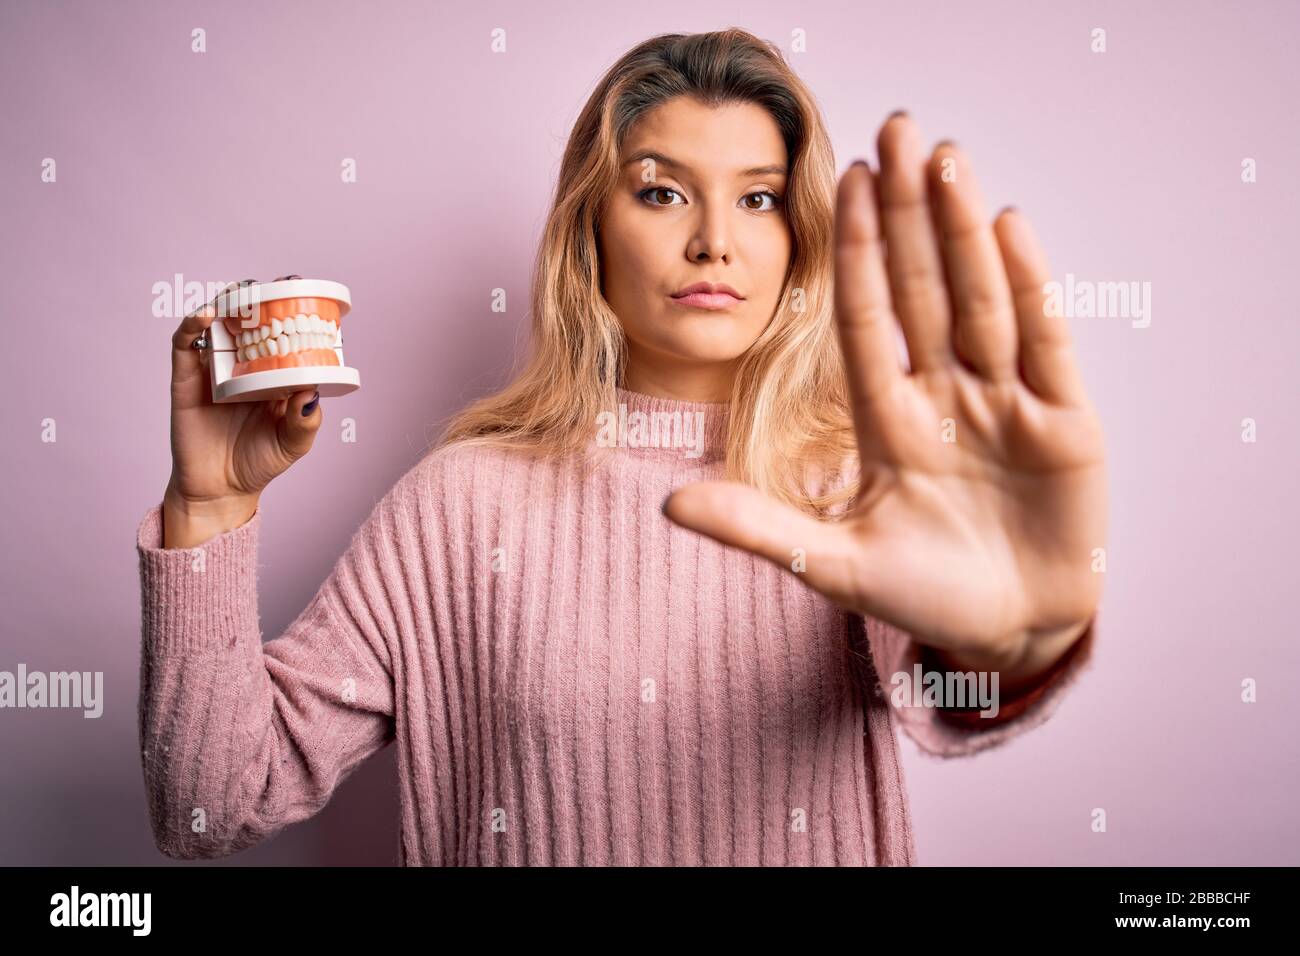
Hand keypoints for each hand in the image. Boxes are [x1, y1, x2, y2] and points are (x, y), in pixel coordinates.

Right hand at [163, 282, 321, 546]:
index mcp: (273, 375)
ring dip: (230, 302)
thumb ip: (304, 421)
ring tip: (245, 290)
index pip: (283, 334)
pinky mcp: (186, 378)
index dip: (293, 311)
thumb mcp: (292, 444)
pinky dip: (192, 324)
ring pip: (219, 324)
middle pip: (252, 321)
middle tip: (283, 283)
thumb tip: (311, 391)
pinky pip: (185, 344)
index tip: (308, 291)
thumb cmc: (258, 463)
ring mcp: (213, 369)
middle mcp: (243, 366)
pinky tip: (206, 314)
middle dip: (265, 298)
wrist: (219, 491)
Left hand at [664, 113, 1106, 681]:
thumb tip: (665, 503)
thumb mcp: (832, 565)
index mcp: (891, 420)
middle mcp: (946, 396)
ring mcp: (1007, 403)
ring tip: (944, 158)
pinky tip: (1008, 226)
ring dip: (963, 230)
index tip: (844, 181)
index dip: (856, 253)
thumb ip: (759, 528)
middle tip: (894, 127)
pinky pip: (1045, 343)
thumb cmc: (924, 597)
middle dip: (907, 213)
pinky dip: (1029, 287)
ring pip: (981, 300)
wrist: (1010, 634)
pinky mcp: (1067, 422)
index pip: (867, 320)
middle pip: (923, 290)